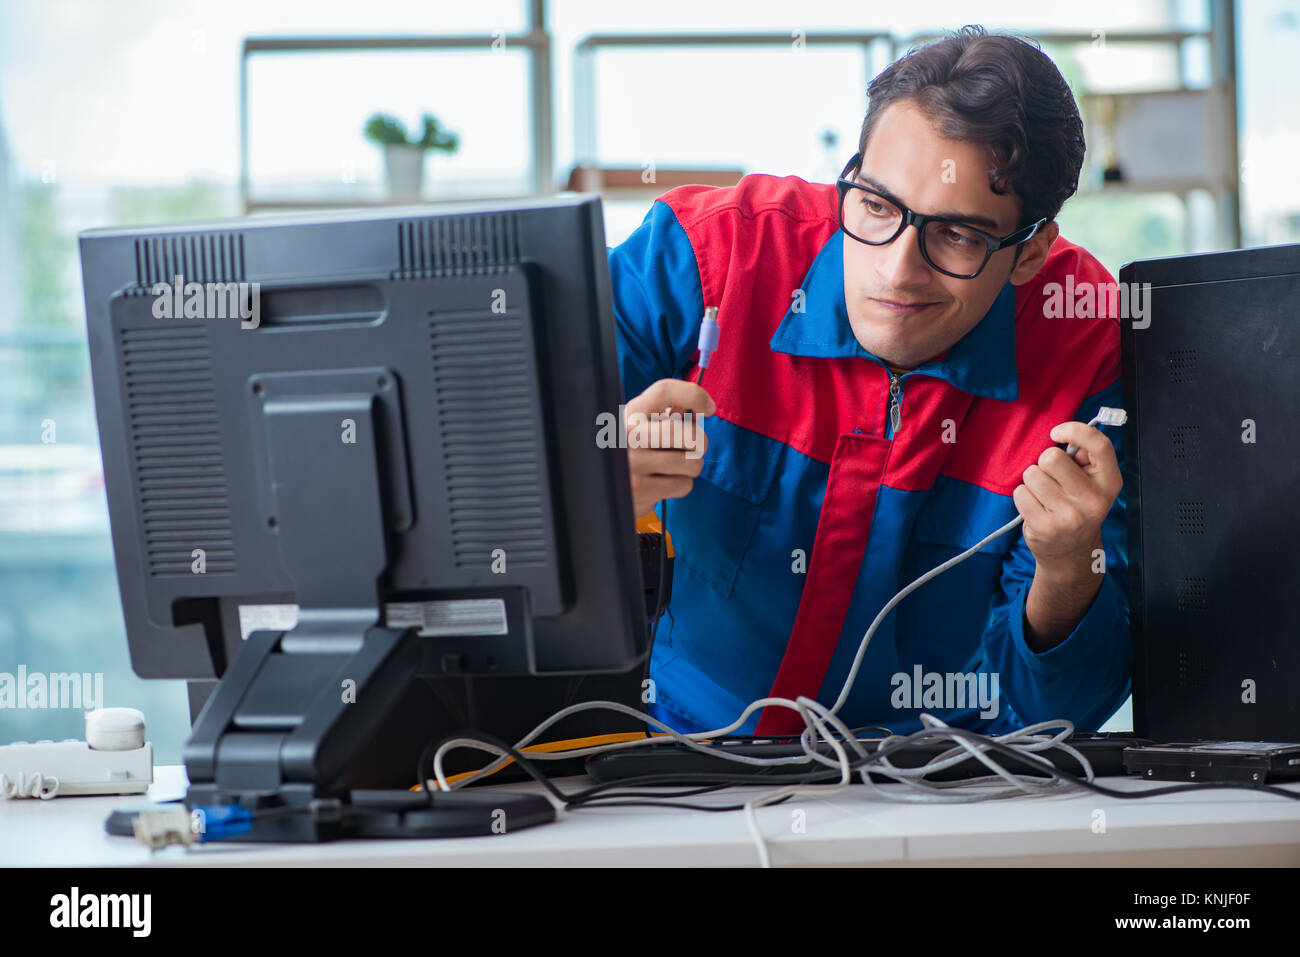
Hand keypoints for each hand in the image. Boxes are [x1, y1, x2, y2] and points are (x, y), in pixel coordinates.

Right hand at [625, 378, 714, 517]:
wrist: (605, 485)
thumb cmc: (638, 450)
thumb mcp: (645, 424)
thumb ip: (669, 412)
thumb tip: (702, 408)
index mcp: (631, 413)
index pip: (663, 392)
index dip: (694, 395)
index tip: (709, 408)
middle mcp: (628, 436)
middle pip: (687, 434)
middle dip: (702, 442)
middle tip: (697, 446)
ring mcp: (632, 465)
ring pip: (691, 463)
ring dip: (692, 466)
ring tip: (674, 466)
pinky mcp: (640, 492)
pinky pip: (683, 485)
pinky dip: (681, 484)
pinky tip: (664, 482)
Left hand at [1012, 421, 1121, 569]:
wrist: (1070, 553)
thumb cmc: (1077, 507)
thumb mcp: (1092, 483)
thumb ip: (1084, 457)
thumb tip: (1065, 436)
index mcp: (1110, 482)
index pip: (1099, 444)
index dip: (1074, 430)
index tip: (1057, 433)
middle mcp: (1094, 500)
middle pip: (1051, 457)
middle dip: (1044, 463)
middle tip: (1051, 477)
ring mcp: (1070, 516)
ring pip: (1032, 474)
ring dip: (1032, 480)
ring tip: (1044, 495)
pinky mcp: (1046, 527)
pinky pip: (1020, 493)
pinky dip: (1023, 496)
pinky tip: (1036, 507)